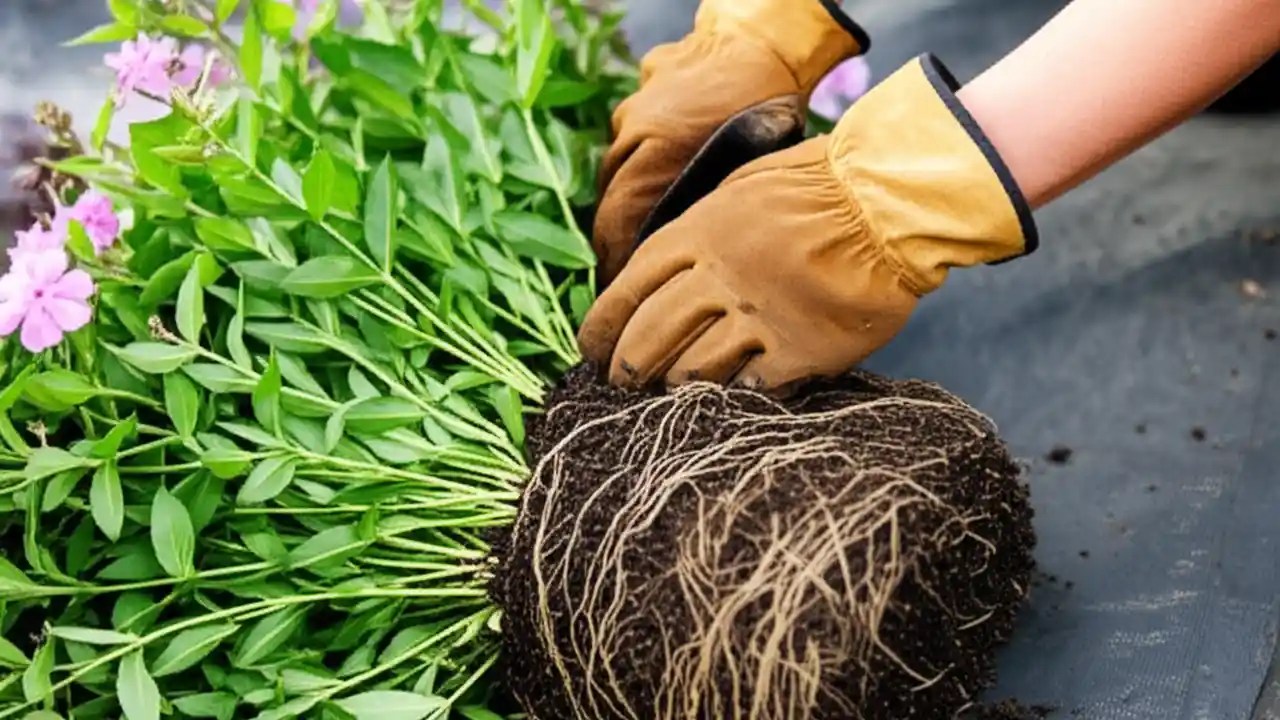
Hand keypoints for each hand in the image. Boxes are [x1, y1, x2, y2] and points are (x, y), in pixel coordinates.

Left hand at [579, 55, 1039, 394]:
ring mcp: (759, 315)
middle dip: (628, 368)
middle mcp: (719, 276)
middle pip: (650, 336)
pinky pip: (751, 388)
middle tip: (623, 384)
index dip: (603, 325)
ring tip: (675, 391)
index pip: (629, 288)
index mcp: (698, 232)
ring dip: (677, 385)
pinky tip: (735, 394)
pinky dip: (737, 395)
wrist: (887, 203)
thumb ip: (697, 233)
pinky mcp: (799, 350)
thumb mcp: (738, 191)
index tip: (591, 350)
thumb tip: (658, 273)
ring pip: (693, 369)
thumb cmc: (815, 187)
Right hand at [592, 0, 868, 283]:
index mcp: (653, 155)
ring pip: (619, 158)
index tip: (616, 282)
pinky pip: (637, 122)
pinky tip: (668, 151)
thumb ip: (702, 206)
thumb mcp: (741, 169)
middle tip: (623, 262)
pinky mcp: (647, 80)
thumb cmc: (767, 107)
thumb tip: (679, 248)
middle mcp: (633, 131)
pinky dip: (646, 142)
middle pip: (609, 194)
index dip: (612, 258)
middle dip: (613, 232)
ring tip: (645, 210)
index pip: (616, 220)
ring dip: (628, 186)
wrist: (767, 36)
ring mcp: (636, 104)